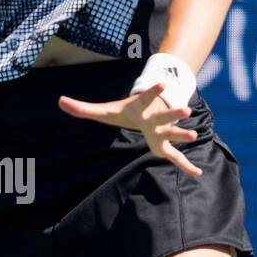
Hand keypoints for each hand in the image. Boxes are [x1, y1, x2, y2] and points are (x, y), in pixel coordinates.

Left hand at [57, 81, 203, 177]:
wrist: (148, 113)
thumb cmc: (124, 111)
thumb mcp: (103, 110)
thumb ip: (82, 107)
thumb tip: (59, 101)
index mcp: (140, 109)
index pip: (145, 98)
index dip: (152, 90)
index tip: (160, 83)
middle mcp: (154, 119)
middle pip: (164, 116)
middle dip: (174, 113)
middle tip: (185, 109)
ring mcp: (162, 132)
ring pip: (173, 133)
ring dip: (182, 134)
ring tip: (192, 135)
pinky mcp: (164, 145)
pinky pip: (176, 156)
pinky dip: (185, 165)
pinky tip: (197, 174)